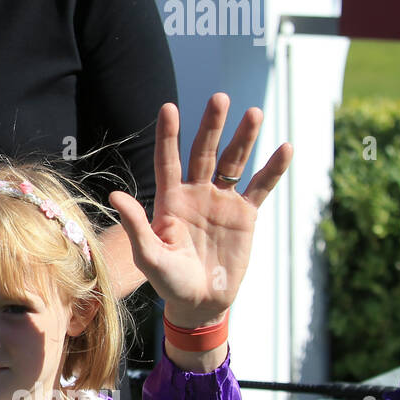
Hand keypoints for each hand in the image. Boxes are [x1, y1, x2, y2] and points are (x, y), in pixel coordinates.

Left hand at [109, 93, 291, 328]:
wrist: (200, 302)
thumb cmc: (168, 281)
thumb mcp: (149, 256)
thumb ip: (136, 225)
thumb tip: (114, 195)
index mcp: (169, 199)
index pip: (167, 160)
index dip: (168, 135)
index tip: (169, 107)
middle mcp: (195, 193)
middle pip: (204, 152)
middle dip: (212, 126)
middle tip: (220, 98)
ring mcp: (221, 201)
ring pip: (234, 162)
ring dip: (244, 138)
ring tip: (254, 113)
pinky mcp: (245, 215)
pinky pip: (260, 186)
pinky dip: (272, 169)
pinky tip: (284, 148)